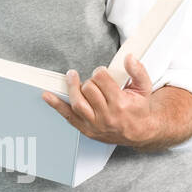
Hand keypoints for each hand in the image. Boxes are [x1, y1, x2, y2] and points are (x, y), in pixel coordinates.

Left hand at [42, 54, 159, 147]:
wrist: (139, 132)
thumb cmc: (139, 109)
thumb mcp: (144, 88)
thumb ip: (138, 71)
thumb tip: (129, 58)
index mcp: (121, 104)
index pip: (101, 79)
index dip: (100, 72)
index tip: (102, 73)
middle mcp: (107, 116)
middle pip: (88, 89)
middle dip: (90, 80)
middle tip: (93, 80)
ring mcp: (95, 124)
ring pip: (77, 102)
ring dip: (72, 87)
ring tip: (71, 77)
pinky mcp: (86, 129)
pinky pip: (68, 116)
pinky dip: (56, 105)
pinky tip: (47, 96)